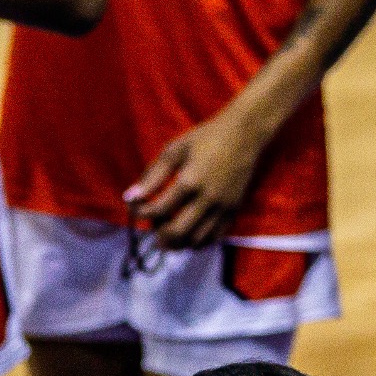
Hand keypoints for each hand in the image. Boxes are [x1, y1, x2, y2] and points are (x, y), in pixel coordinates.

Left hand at [124, 107, 272, 250]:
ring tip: (168, 232)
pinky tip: (187, 234)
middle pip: (176, 232)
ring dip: (177, 242)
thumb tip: (129, 197)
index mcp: (190, 181)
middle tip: (153, 228)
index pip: (158, 210)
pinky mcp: (234, 210)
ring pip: (195, 240)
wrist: (246, 133)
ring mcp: (223, 207)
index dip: (140, 212)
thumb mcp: (175, 151)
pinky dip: (197, 242)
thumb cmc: (206, 137)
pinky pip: (214, 238)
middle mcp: (208, 198)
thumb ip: (152, 176)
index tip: (135, 207)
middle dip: (159, 235)